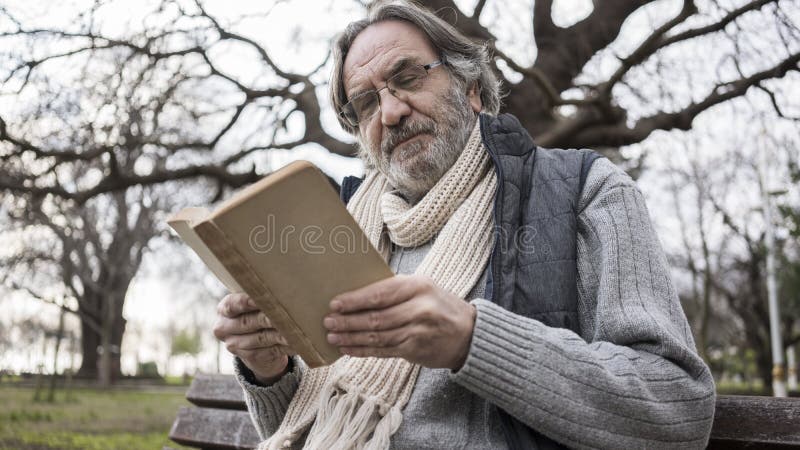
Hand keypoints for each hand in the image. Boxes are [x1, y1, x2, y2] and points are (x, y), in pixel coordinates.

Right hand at [213, 293, 293, 383]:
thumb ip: (258, 295)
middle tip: (285, 313)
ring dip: (280, 333)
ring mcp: (236, 346)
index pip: (232, 305)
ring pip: (261, 338)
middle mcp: (225, 328)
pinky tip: (297, 342)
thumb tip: (279, 289)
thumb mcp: (252, 302)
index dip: (247, 302)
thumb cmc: (256, 312)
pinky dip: (285, 346)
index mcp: (224, 310)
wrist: (255, 342)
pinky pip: (271, 351)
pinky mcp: (251, 358)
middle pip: (248, 322)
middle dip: (269, 317)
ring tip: (295, 329)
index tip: (262, 298)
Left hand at [323, 274, 476, 369]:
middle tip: (328, 323)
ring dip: (352, 338)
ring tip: (333, 337)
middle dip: (348, 321)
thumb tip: (356, 295)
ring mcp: (418, 331)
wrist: (469, 333)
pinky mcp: (416, 350)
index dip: (354, 301)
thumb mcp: (422, 288)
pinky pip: (384, 351)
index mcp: (418, 286)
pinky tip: (349, 349)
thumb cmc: (439, 306)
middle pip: (376, 317)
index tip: (334, 304)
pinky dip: (364, 350)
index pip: (380, 294)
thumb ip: (395, 290)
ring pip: (378, 336)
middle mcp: (419, 308)